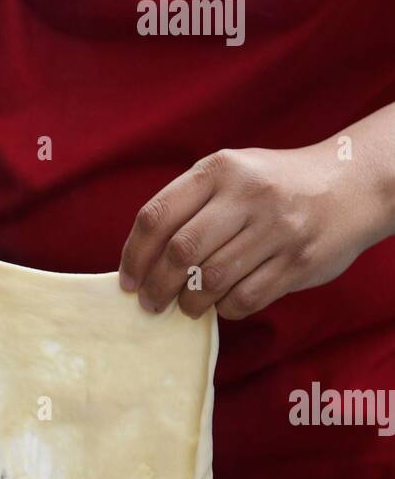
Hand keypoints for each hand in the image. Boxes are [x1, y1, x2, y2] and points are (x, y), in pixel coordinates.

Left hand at [119, 142, 393, 320]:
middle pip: (181, 253)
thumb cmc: (272, 187)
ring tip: (185, 307)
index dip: (134, 256)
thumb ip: (189, 206)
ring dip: (189, 303)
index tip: (128, 282)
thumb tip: (140, 261)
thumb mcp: (231, 175)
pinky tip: (222, 304)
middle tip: (150, 304)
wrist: (350, 184)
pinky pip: (245, 299)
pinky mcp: (298, 261)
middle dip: (157, 287)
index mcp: (221, 169)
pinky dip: (224, 309)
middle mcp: (248, 195)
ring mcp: (277, 229)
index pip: (157, 216)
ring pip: (212, 280)